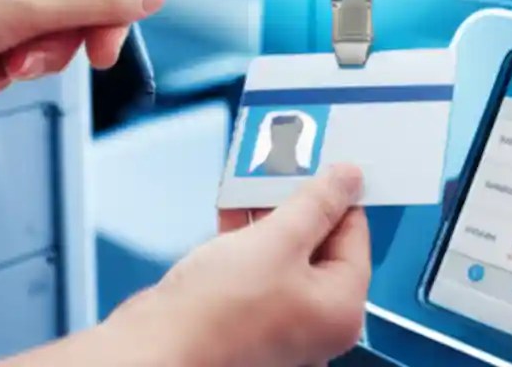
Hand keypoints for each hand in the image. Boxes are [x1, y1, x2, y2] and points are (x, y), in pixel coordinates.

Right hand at [99, 164, 371, 366]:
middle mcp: (315, 318)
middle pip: (319, 242)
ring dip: (267, 215)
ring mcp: (280, 319)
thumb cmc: (216, 314)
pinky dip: (246, 238)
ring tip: (254, 182)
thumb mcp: (278, 240)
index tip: (323, 164)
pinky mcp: (246, 315)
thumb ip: (317, 204)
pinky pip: (258, 266)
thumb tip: (347, 180)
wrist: (158, 347)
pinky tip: (232, 210)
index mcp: (340, 307)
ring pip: (284, 252)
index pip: (354, 233)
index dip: (337, 194)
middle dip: (297, 202)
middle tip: (286, 167)